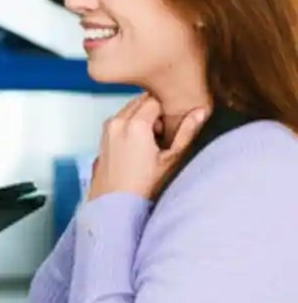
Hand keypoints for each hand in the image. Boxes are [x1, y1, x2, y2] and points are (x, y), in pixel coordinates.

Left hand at [88, 93, 206, 200]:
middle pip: (140, 101)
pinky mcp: (102, 136)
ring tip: (150, 144)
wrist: (115, 203)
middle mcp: (117, 122)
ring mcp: (107, 128)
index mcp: (134, 124)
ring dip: (141, 118)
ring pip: (129, 109)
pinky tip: (137, 147)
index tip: (169, 130)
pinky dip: (130, 125)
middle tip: (161, 136)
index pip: (155, 100)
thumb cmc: (144, 186)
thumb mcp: (172, 159)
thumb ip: (187, 132)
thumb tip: (200, 111)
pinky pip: (119, 120)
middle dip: (153, 112)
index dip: (166, 112)